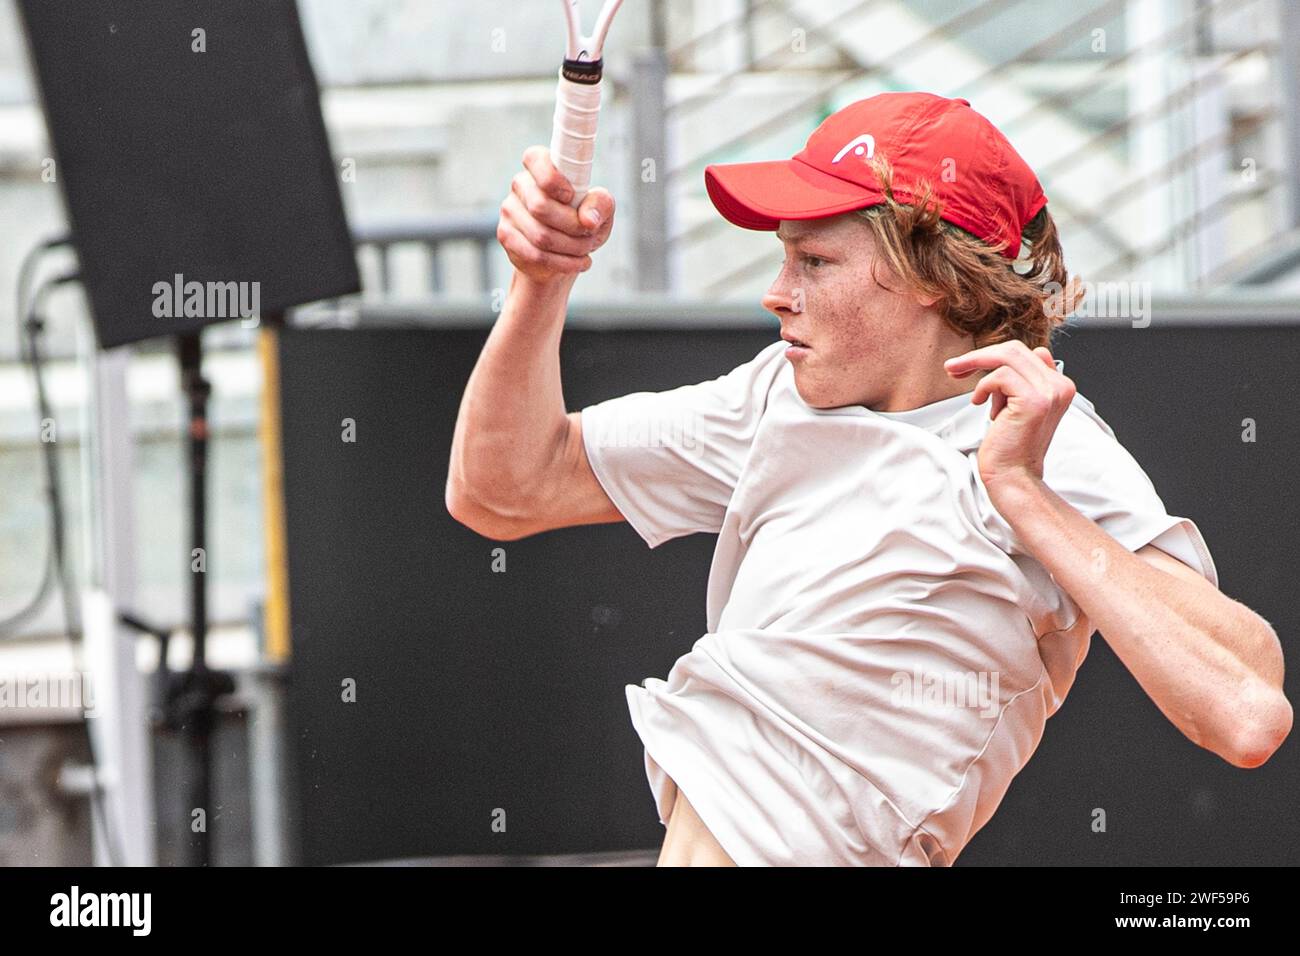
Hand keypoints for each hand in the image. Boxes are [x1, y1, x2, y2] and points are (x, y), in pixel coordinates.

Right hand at [497, 146, 614, 282]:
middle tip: (589, 234)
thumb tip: (588, 219)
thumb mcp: (600, 211)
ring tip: (586, 251)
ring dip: (572, 247)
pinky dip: (564, 263)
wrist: (563, 256)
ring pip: (540, 235)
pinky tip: (578, 262)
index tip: (571, 196)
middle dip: (573, 226)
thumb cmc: (581, 224)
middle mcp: (521, 184)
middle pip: (542, 207)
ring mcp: (509, 210)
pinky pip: (535, 254)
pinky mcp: (506, 235)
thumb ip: (601, 204)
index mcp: (541, 166)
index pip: (535, 159)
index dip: (552, 179)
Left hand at [943, 340, 1075, 500]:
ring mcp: (1049, 392)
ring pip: (1006, 356)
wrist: (1013, 477)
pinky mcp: (1034, 401)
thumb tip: (1005, 357)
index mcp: (1059, 386)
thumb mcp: (1016, 407)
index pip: (1026, 352)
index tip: (970, 366)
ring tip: (965, 386)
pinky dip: (983, 388)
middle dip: (979, 356)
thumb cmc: (1010, 447)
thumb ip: (1019, 382)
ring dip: (976, 367)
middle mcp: (1059, 386)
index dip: (995, 356)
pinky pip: (1000, 376)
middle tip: (954, 367)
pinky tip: (980, 404)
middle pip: (1015, 350)